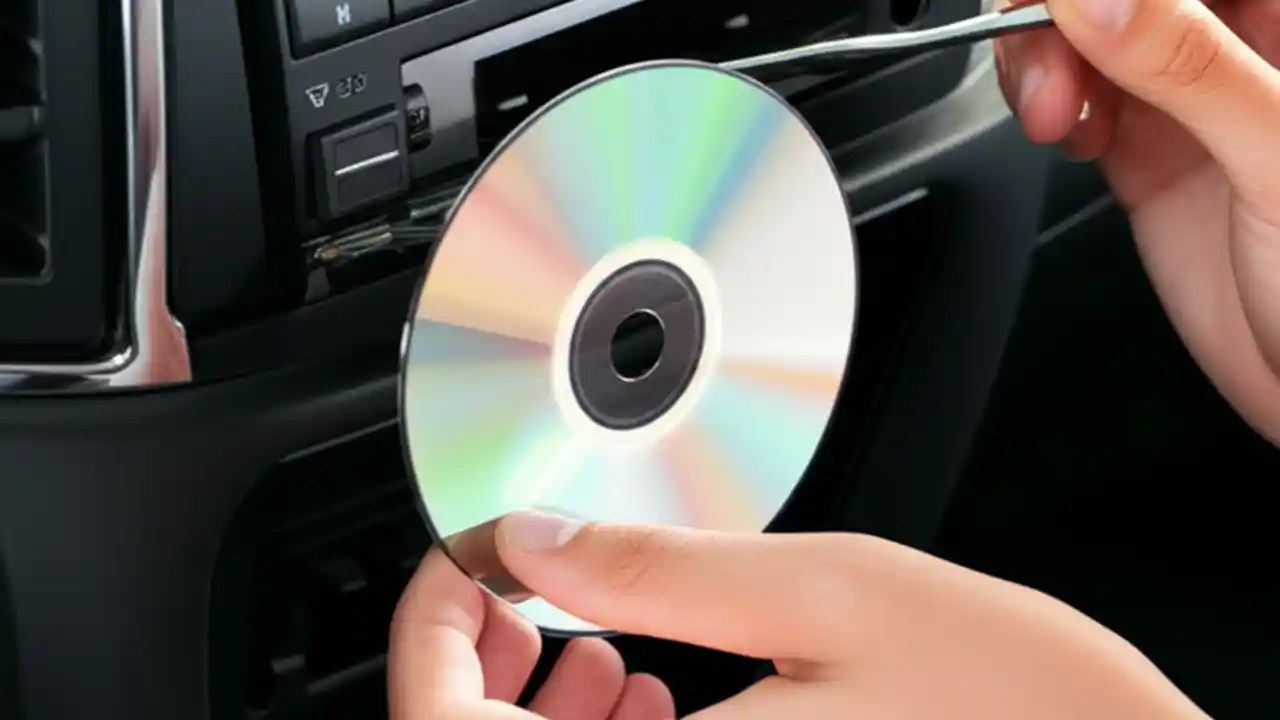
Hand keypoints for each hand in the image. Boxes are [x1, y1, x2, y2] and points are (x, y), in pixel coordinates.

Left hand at [392, 512, 1205, 718]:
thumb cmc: (1007, 699)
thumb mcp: (827, 595)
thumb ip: (662, 569)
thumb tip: (536, 537)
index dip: (426, 631)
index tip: (457, 556)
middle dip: (469, 661)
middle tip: (509, 578)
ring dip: (527, 702)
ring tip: (581, 628)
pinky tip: (646, 682)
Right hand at [996, 0, 1279, 442]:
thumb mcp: (1278, 160)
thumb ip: (1185, 65)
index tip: (1060, 3)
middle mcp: (1248, 45)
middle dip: (1063, 12)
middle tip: (1045, 62)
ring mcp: (1195, 96)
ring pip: (1090, 31)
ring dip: (1046, 56)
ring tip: (1050, 112)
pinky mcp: (1151, 150)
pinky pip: (1081, 94)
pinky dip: (1053, 101)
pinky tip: (1066, 133)